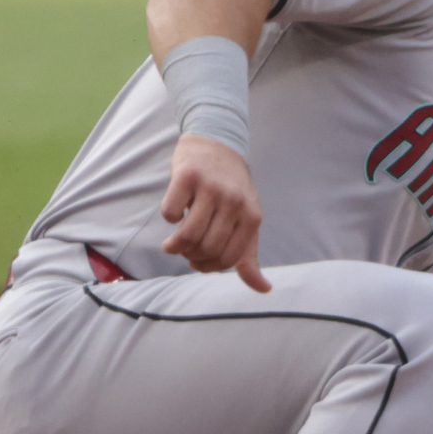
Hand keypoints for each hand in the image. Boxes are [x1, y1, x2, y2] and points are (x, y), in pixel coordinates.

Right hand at [160, 134, 270, 291]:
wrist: (218, 144)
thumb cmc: (232, 190)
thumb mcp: (247, 220)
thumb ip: (249, 256)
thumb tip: (263, 289)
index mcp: (252, 217)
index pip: (228, 259)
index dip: (208, 267)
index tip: (197, 262)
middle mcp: (235, 202)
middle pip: (207, 248)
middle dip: (190, 257)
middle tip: (184, 251)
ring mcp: (211, 187)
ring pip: (188, 234)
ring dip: (175, 245)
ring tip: (172, 243)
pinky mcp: (188, 175)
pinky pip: (171, 212)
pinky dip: (169, 218)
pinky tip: (174, 212)